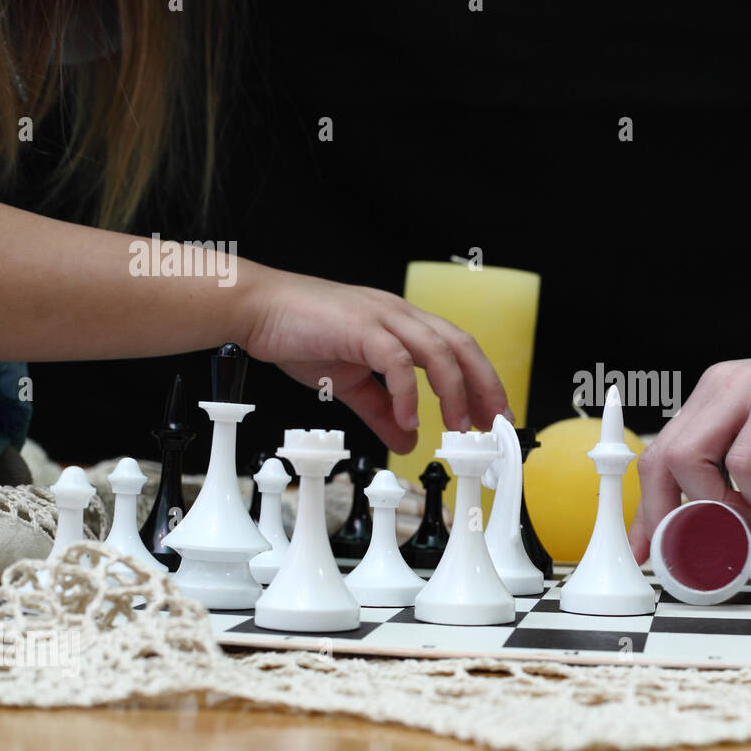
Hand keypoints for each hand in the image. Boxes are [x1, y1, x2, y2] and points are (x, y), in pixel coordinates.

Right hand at [242, 271, 510, 452]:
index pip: (457, 350)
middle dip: (484, 385)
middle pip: (461, 346)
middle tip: (494, 423)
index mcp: (403, 324)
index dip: (481, 381)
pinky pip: (396, 360)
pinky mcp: (360, 326)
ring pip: (438, 351)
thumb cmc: (300, 335)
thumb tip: (408, 440)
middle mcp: (401, 315)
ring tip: (459, 426)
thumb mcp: (351, 383)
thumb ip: (382, 411)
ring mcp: (382, 316)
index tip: (493, 416)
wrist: (256, 310)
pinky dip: (408, 392)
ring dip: (454, 392)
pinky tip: (409, 418)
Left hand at [628, 327, 750, 559]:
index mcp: (715, 408)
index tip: (650, 551)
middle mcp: (719, 393)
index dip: (649, 511)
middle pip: (659, 460)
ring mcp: (744, 391)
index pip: (660, 460)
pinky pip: (743, 459)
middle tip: (694, 549)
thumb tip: (735, 557)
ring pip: (688, 458)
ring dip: (716, 502)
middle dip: (667, 516)